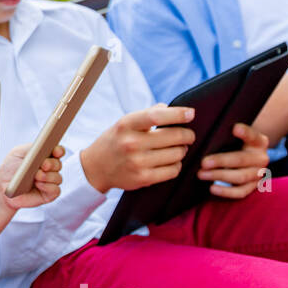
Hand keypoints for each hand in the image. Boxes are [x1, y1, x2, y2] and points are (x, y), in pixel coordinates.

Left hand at [0, 144, 63, 238]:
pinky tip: (39, 184)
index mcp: (44, 156)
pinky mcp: (48, 195)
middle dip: (52, 164)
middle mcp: (49, 169)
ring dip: (48, 176)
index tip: (56, 150)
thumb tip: (43, 148)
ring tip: (37, 175)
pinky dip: (48, 186)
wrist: (2, 187)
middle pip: (58, 164)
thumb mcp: (17, 153)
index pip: (58, 151)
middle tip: (43, 164)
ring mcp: (49, 182)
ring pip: (58, 177)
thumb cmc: (9, 169)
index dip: (59, 150)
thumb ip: (30, 148)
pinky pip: (55, 190)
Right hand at [80, 104, 195, 192]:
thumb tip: (172, 109)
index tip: (191, 113)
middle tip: (188, 135)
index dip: (178, 114)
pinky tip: (170, 161)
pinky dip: (176, 165)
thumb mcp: (125, 123)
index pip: (157, 116)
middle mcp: (131, 143)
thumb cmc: (115, 141)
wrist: (96, 168)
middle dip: (187, 135)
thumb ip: (147, 115)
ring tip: (176, 149)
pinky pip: (173, 170)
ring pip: (177, 154)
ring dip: (182, 150)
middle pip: (174, 136)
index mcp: (126, 125)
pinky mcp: (143, 178)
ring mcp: (137, 162)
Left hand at [196, 122, 269, 199]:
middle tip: (203, 162)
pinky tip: (212, 188)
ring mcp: (259, 174)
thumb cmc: (233, 144)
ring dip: (219, 176)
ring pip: (240, 177)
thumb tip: (205, 134)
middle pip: (241, 159)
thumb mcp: (234, 137)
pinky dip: (226, 191)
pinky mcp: (253, 187)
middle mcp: (261, 158)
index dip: (245, 132)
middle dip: (221, 161)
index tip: (235, 128)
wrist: (243, 159)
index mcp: (259, 142)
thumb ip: (226, 134)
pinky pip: (240, 192)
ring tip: (201, 174)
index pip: (253, 135)